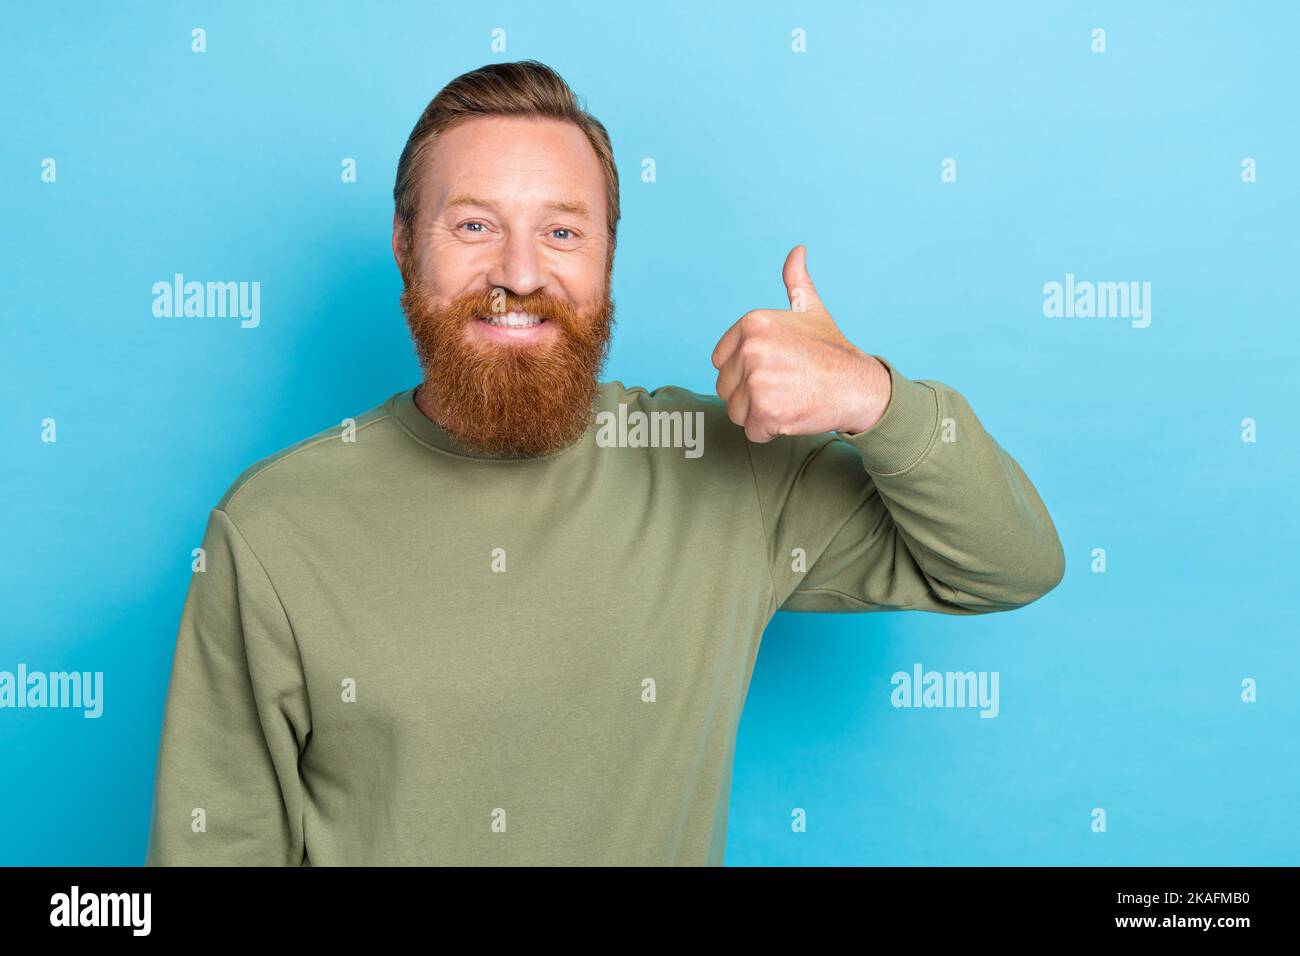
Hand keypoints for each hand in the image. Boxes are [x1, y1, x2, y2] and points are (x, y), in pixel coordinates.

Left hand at [711, 245, 891, 441]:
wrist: (860, 386)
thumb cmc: (832, 352)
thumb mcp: (811, 311)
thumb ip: (796, 283)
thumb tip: (797, 251)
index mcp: (752, 323)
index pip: (720, 361)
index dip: (745, 371)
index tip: (776, 367)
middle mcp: (751, 349)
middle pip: (726, 389)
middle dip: (752, 395)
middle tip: (787, 385)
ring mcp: (758, 381)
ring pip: (737, 412)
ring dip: (761, 414)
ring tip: (791, 398)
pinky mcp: (767, 411)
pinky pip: (753, 432)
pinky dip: (771, 432)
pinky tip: (795, 414)